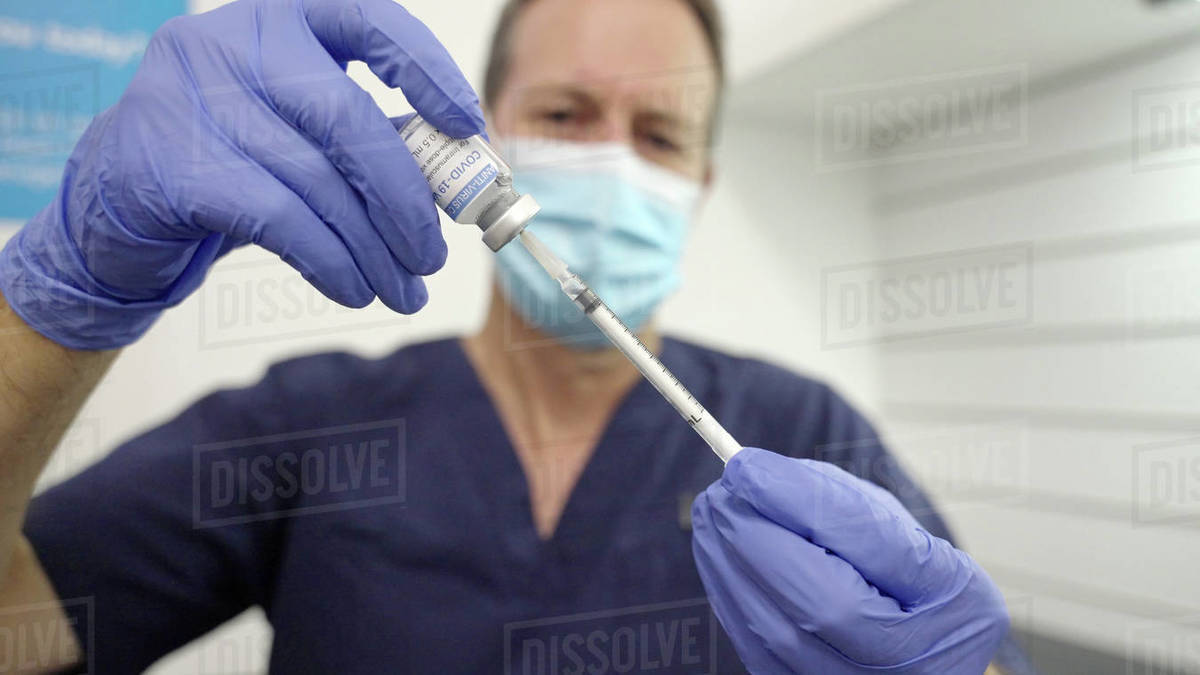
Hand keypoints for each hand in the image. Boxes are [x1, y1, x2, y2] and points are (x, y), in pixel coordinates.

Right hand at [0, 0, 484, 349]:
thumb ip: (368, 134)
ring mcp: (191, 97)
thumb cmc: (231, 160)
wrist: (117, 202)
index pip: (369, 19)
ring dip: (374, 249)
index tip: (470, 128)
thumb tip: (457, 175)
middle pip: (347, 119)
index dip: (428, 70)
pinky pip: (279, 220)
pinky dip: (331, 262)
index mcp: (279, 16)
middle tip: (433, 256)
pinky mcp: (170, 164)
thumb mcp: (298, 128)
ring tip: (404, 288)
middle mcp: (231, 41)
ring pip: (316, 182)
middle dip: (406, 198)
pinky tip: (354, 288)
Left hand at [692, 447, 1008, 673]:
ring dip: (731, 568)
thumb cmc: (904, 577)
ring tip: (711, 517)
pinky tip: (717, 558)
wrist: (913, 649)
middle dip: (759, 539)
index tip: (748, 466)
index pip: (877, 546)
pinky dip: (732, 599)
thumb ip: (835, 501)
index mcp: (959, 602)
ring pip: (782, 636)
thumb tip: (753, 475)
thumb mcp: (894, 527)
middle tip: (720, 492)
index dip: (804, 504)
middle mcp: (922, 661)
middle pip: (826, 605)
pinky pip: (762, 655)